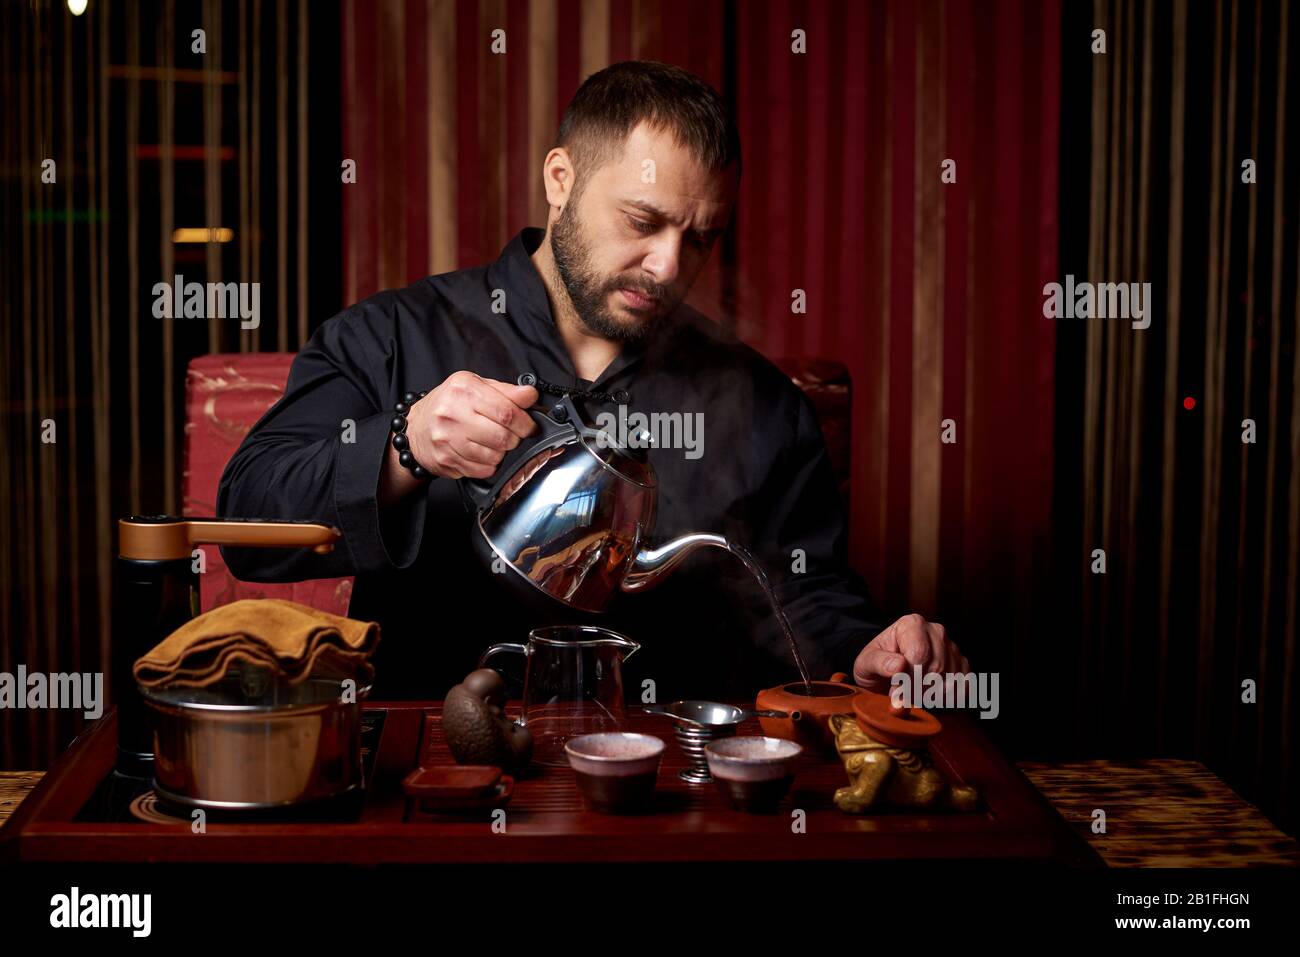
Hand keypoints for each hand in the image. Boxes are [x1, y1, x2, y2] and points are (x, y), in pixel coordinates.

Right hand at [404, 371, 538, 479]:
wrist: (416, 426)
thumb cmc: (449, 404)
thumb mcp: (475, 387)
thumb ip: (506, 391)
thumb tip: (531, 395)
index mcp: (463, 389)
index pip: (506, 411)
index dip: (526, 422)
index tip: (530, 425)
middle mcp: (452, 413)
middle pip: (503, 436)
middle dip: (516, 438)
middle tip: (513, 434)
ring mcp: (447, 439)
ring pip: (495, 456)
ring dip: (502, 452)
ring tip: (493, 442)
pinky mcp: (446, 460)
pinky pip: (483, 470)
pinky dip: (490, 464)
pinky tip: (481, 453)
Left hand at [851, 614, 969, 693]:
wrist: (889, 670)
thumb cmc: (877, 664)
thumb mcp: (867, 663)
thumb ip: (879, 663)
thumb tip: (898, 666)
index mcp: (912, 624)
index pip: (919, 653)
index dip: (908, 678)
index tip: (896, 692)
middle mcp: (936, 631)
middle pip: (936, 667)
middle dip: (918, 689)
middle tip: (904, 697)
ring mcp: (952, 647)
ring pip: (951, 678)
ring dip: (932, 695)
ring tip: (913, 694)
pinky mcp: (962, 664)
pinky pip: (964, 685)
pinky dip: (949, 698)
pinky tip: (931, 696)